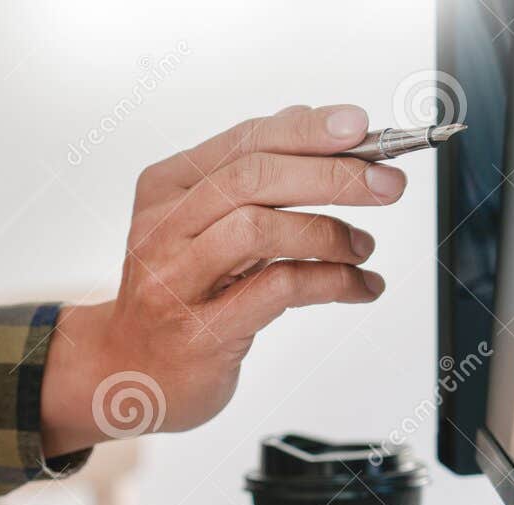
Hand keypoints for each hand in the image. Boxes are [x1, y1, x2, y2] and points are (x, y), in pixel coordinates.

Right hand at [41, 104, 400, 455]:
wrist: (127, 373)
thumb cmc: (173, 297)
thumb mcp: (198, 227)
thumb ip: (245, 176)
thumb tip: (305, 121)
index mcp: (163, 190)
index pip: (244, 141)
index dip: (309, 130)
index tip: (361, 128)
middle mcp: (162, 230)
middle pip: (254, 178)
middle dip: (333, 176)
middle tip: (386, 185)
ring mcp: (176, 282)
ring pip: (260, 228)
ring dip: (329, 233)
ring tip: (363, 248)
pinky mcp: (201, 331)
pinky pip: (278, 289)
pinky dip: (333, 282)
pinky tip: (360, 286)